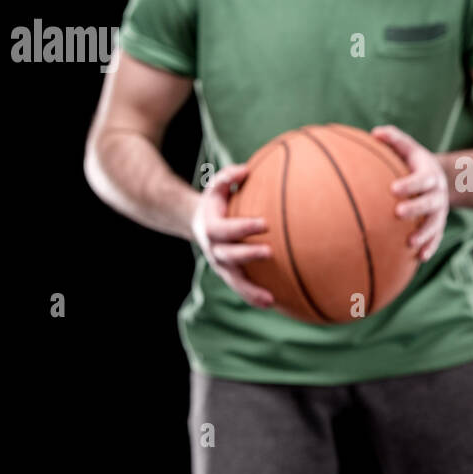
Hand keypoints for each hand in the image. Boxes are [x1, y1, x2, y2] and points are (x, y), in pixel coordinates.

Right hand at [189, 162, 274, 308]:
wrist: (199, 223)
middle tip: (270, 252)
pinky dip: (253, 297)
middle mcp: (214, 249)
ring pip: (234, 279)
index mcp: (211, 227)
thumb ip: (228, 176)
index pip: (226, 229)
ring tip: (270, 299)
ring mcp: (221, 264)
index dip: (243, 227)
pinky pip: (241, 288)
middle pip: (229, 256)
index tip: (264, 224)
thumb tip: (245, 170)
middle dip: (248, 255)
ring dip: (250, 289)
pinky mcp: (229, 274)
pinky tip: (274, 303)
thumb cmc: (216, 201)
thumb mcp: (217, 185)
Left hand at [371, 124, 447, 261]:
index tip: (393, 189)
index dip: (410, 184)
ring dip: (424, 234)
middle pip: (430, 202)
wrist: (437, 178)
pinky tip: (419, 258)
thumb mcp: (408, 148)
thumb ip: (394, 139)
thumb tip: (375, 133)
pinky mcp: (438, 225)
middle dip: (416, 208)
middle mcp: (437, 194)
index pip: (422, 179)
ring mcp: (439, 211)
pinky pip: (436, 237)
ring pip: (435, 224)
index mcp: (429, 174)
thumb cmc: (414, 162)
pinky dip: (430, 247)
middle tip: (398, 213)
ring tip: (410, 242)